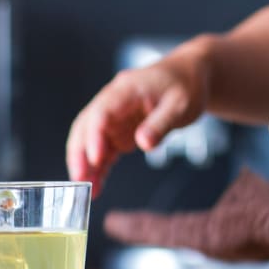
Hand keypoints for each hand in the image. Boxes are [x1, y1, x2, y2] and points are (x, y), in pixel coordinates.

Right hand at [65, 51, 208, 196]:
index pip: (102, 111)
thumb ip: (161, 123)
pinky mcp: (119, 130)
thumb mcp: (180, 104)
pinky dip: (99, 167)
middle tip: (80, 180)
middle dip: (80, 154)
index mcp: (126, 89)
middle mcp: (114, 102)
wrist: (188, 77)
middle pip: (87, 126)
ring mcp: (114, 117)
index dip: (95, 134)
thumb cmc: (185, 85)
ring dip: (86, 164)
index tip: (96, 158)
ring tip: (87, 190)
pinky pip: (103, 149)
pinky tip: (96, 185)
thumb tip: (144, 143)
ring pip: (90, 141)